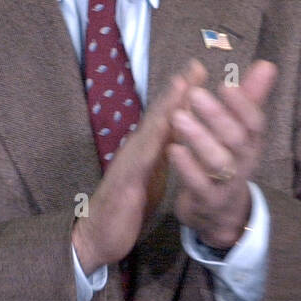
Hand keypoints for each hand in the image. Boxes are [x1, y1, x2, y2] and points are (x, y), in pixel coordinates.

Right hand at [71, 60, 206, 273]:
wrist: (98, 236)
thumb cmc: (127, 204)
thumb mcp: (152, 174)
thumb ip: (163, 151)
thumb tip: (178, 132)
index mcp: (148, 148)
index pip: (169, 116)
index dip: (185, 94)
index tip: (202, 70)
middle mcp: (139, 148)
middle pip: (161, 113)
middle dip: (180, 89)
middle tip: (197, 65)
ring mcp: (130, 162)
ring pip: (152, 128)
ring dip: (168, 105)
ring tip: (184, 83)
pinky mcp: (126, 181)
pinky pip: (143, 158)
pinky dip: (155, 140)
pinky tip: (166, 127)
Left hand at [170, 59, 277, 249]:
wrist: (223, 213)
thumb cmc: (231, 160)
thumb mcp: (243, 131)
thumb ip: (251, 97)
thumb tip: (267, 64)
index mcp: (252, 142)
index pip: (255, 121)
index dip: (242, 104)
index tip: (225, 84)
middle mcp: (244, 161)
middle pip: (236, 138)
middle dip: (217, 115)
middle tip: (195, 94)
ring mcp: (227, 183)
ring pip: (217, 161)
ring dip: (199, 138)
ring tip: (178, 117)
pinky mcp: (207, 200)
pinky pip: (199, 184)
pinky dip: (186, 166)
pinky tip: (172, 148)